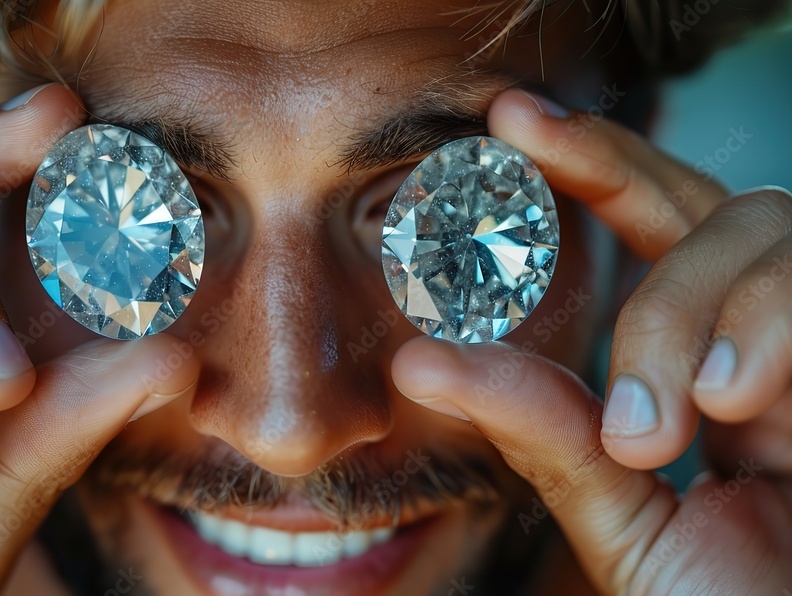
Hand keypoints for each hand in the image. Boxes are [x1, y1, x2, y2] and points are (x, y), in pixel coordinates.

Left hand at [394, 89, 791, 592]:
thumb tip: (421, 360)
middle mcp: (776, 340)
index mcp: (710, 372)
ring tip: (667, 427)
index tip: (508, 122)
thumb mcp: (621, 523)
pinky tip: (734, 400)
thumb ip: (547, 438)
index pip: (657, 228)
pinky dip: (771, 319)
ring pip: (760, 223)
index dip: (592, 162)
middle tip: (608, 372)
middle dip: (621, 200)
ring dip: (693, 311)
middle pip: (709, 202)